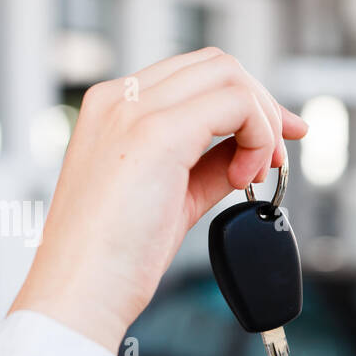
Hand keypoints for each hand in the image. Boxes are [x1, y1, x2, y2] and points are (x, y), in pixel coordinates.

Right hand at [9, 48, 307, 350]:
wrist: (79, 290)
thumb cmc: (112, 257)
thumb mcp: (171, 197)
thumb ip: (207, 167)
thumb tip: (248, 154)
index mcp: (114, 109)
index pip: (195, 76)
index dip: (246, 103)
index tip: (276, 141)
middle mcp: (119, 99)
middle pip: (217, 65)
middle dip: (263, 106)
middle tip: (276, 158)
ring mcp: (135, 110)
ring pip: (229, 75)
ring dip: (262, 123)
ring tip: (254, 174)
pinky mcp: (156, 132)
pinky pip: (235, 104)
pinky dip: (256, 137)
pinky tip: (242, 179)